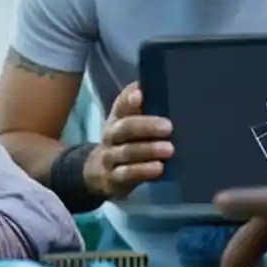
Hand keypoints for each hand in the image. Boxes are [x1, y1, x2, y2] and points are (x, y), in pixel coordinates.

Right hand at [83, 82, 173, 199]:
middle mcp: (110, 135)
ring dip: (148, 150)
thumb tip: (155, 88)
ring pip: (127, 151)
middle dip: (146, 126)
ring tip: (169, 149)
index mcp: (117, 118)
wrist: (97, 172)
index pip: (121, 105)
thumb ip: (143, 109)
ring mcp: (110, 157)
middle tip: (168, 127)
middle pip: (125, 128)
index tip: (140, 95)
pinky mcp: (114, 178)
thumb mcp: (129, 124)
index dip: (128, 99)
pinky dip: (142, 171)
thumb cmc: (124, 142)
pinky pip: (127, 174)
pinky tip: (158, 168)